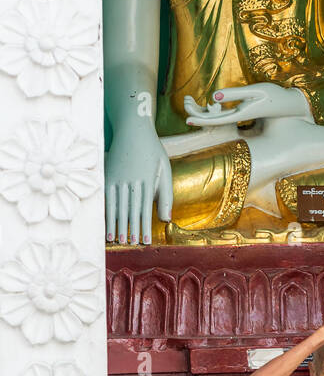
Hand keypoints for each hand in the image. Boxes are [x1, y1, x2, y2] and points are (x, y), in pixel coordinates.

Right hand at [106, 120, 172, 243]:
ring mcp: (116, 178)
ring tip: (117, 240)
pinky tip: (105, 223)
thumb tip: (166, 220)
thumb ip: (166, 195)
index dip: (145, 228)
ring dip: (116, 225)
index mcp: (147, 181)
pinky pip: (105, 198)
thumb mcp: (164, 170)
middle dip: (130, 230)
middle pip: (130, 211)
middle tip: (130, 245)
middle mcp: (131, 181)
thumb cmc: (152, 152)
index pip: (145, 210)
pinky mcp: (106, 175)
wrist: (132, 130)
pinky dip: (105, 212)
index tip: (145, 242)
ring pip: (116, 206)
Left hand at [184, 83, 313, 125]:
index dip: (200, 119)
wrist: (290, 105)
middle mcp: (237, 117)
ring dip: (203, 110)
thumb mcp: (255, 91)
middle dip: (197, 112)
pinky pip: (223, 113)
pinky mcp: (242, 112)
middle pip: (212, 119)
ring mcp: (239, 116)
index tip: (186, 119)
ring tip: (191, 100)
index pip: (215, 120)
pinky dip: (213, 108)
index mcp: (239, 115)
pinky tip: (211, 102)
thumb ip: (234, 93)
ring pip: (216, 116)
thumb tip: (213, 95)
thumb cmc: (274, 96)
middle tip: (185, 100)